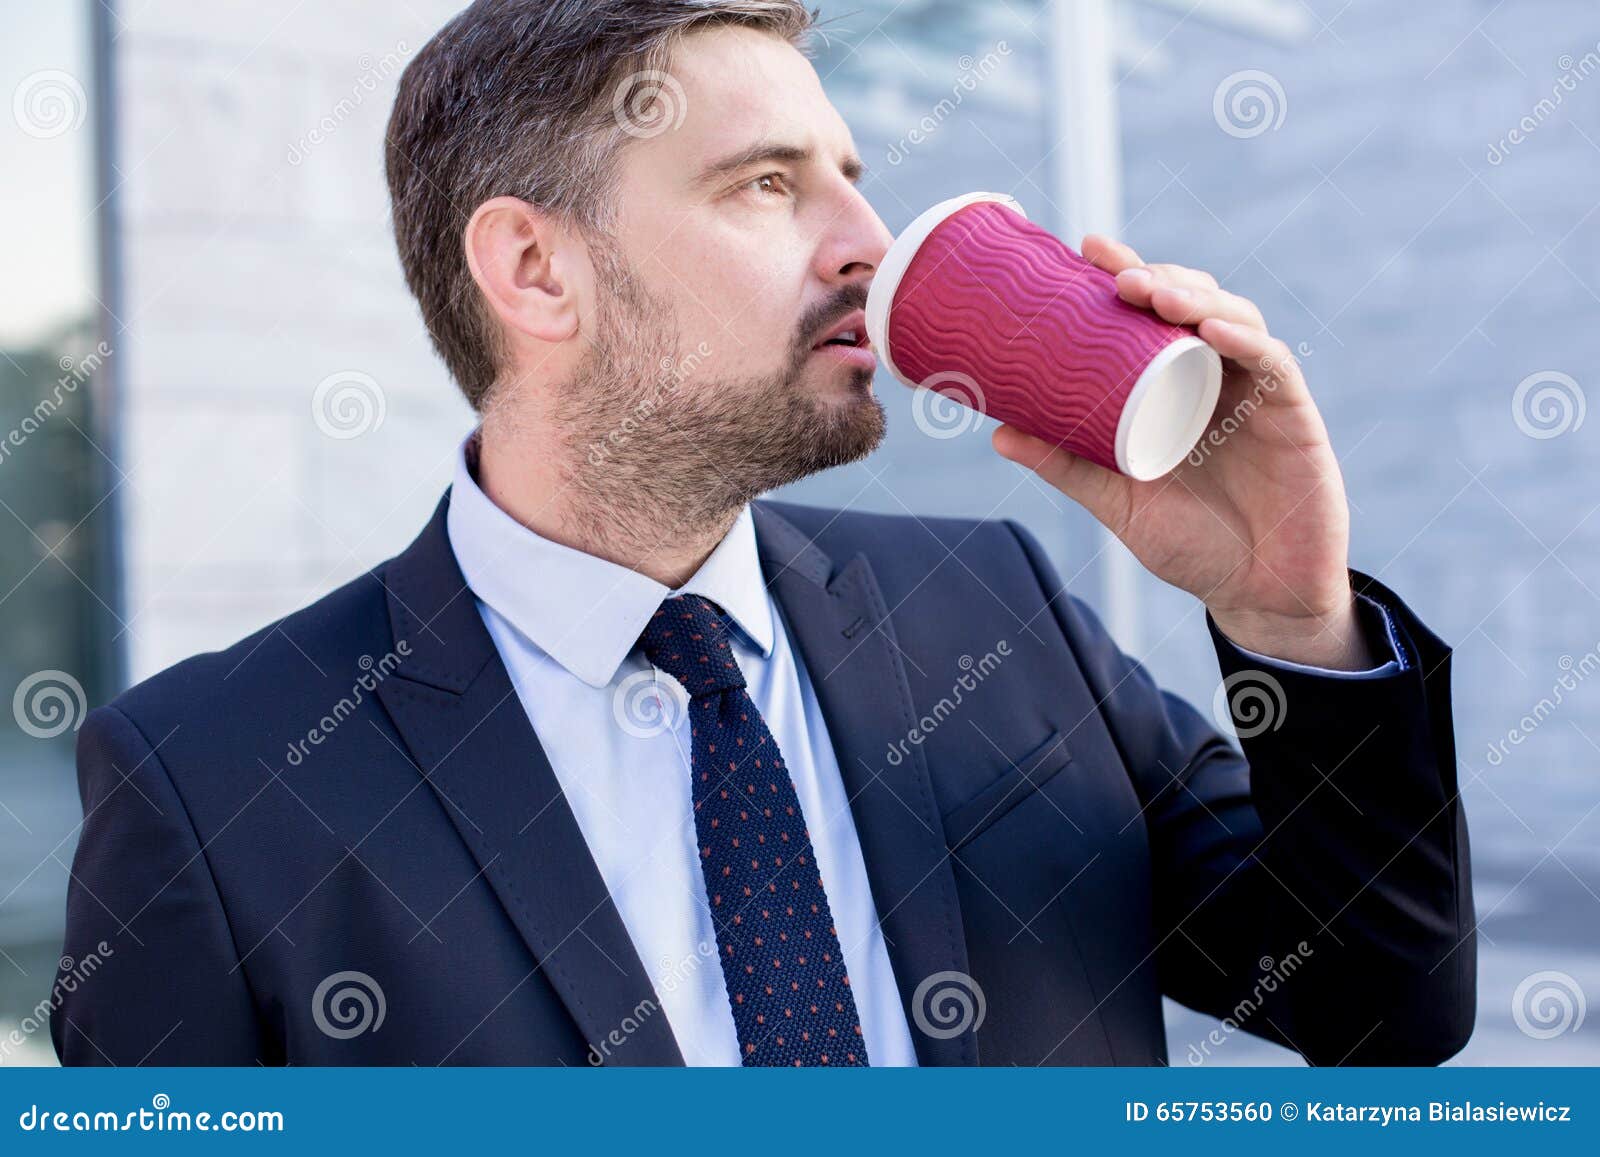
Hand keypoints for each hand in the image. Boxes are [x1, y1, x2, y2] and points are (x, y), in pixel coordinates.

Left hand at [992, 234, 1372, 669]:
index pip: (1151, 317)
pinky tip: (1210, 330)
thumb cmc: (1193, 546)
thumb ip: (1069, 467)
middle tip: (1113, 270)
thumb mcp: (1119, 503)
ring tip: (1152, 292)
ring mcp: (1257, 392)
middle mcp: (1217, 378)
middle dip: (1156, 275)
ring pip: (1233, 318)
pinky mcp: (1293, 413)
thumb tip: (998, 433)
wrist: (1258, 595)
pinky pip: (1272, 363)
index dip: (1124, 274)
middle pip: (1193, 303)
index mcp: (1175, 388)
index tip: (1084, 249)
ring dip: (1194, 296)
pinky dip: (1243, 338)